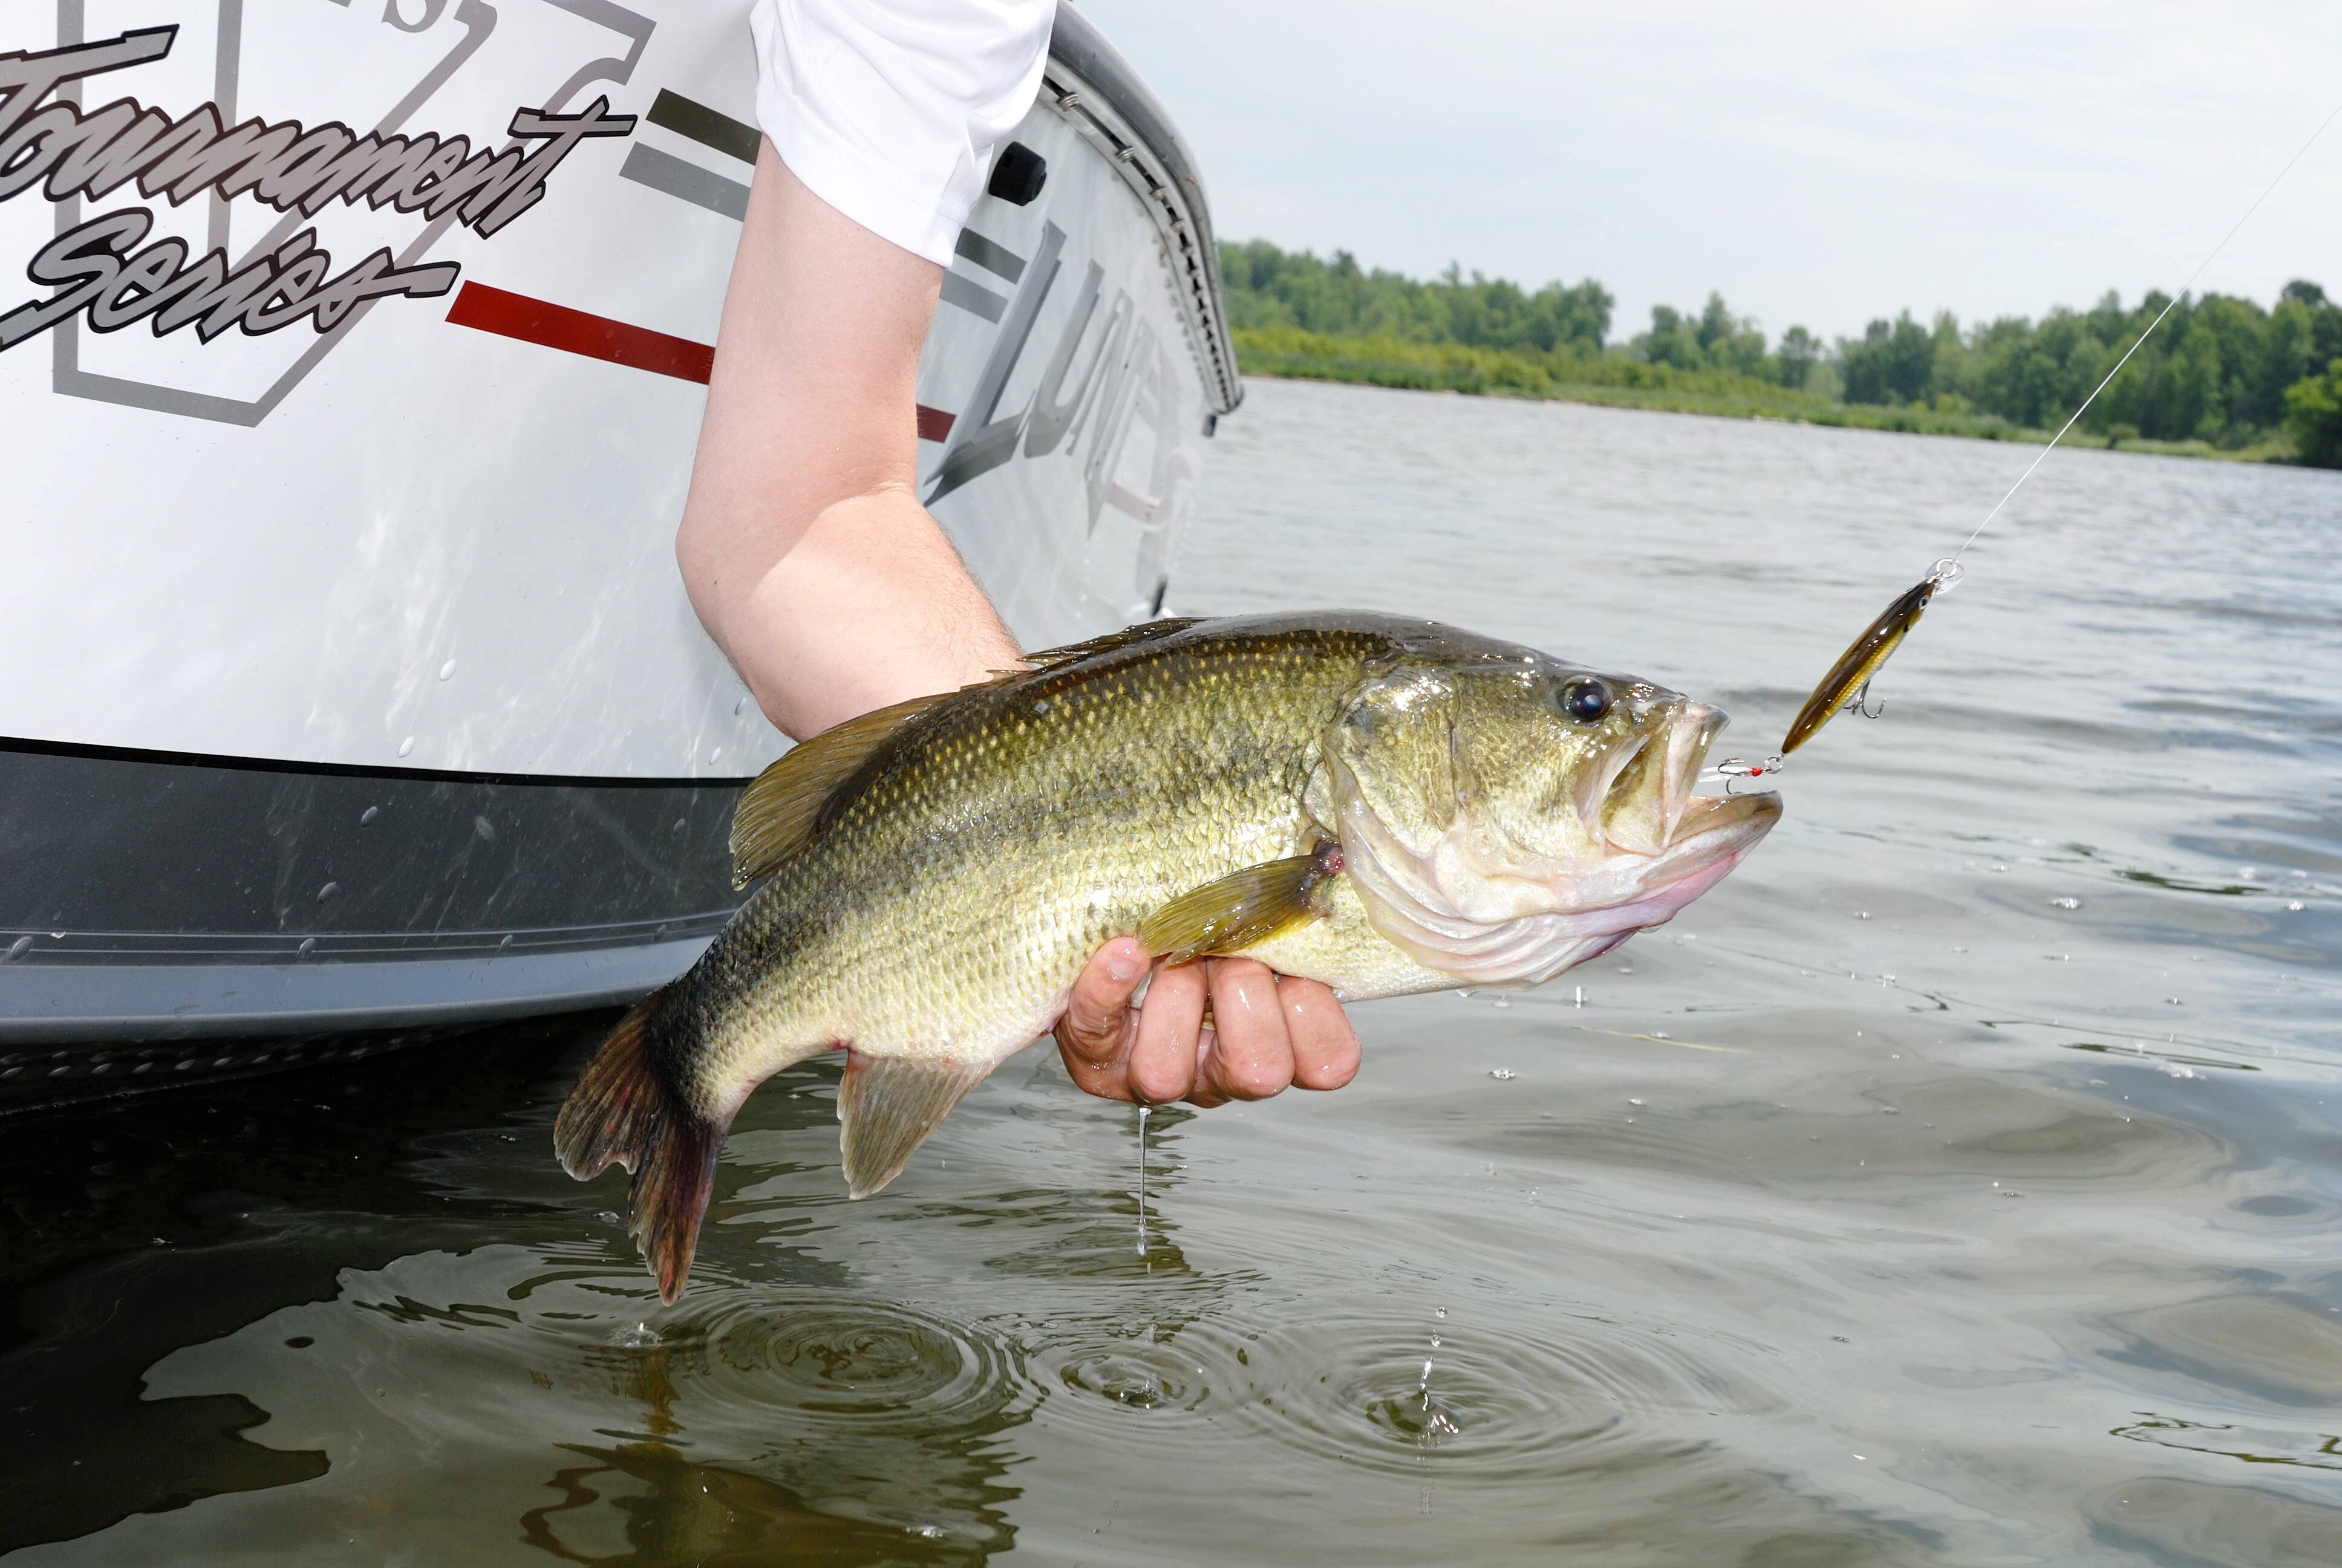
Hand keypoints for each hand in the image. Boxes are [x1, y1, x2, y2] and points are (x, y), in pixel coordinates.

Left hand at [1055, 938, 1361, 1107]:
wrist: (1128, 935)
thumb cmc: (1216, 929)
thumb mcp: (1266, 925)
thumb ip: (1295, 918)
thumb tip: (1326, 863)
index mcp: (1282, 1046)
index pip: (1328, 1064)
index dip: (1316, 1014)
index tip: (1295, 968)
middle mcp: (1223, 1074)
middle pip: (1257, 1069)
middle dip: (1242, 990)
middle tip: (1226, 949)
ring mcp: (1159, 1073)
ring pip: (1167, 1072)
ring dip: (1173, 994)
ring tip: (1170, 952)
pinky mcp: (1096, 1057)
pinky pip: (1097, 1030)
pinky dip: (1107, 986)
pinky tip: (1123, 950)